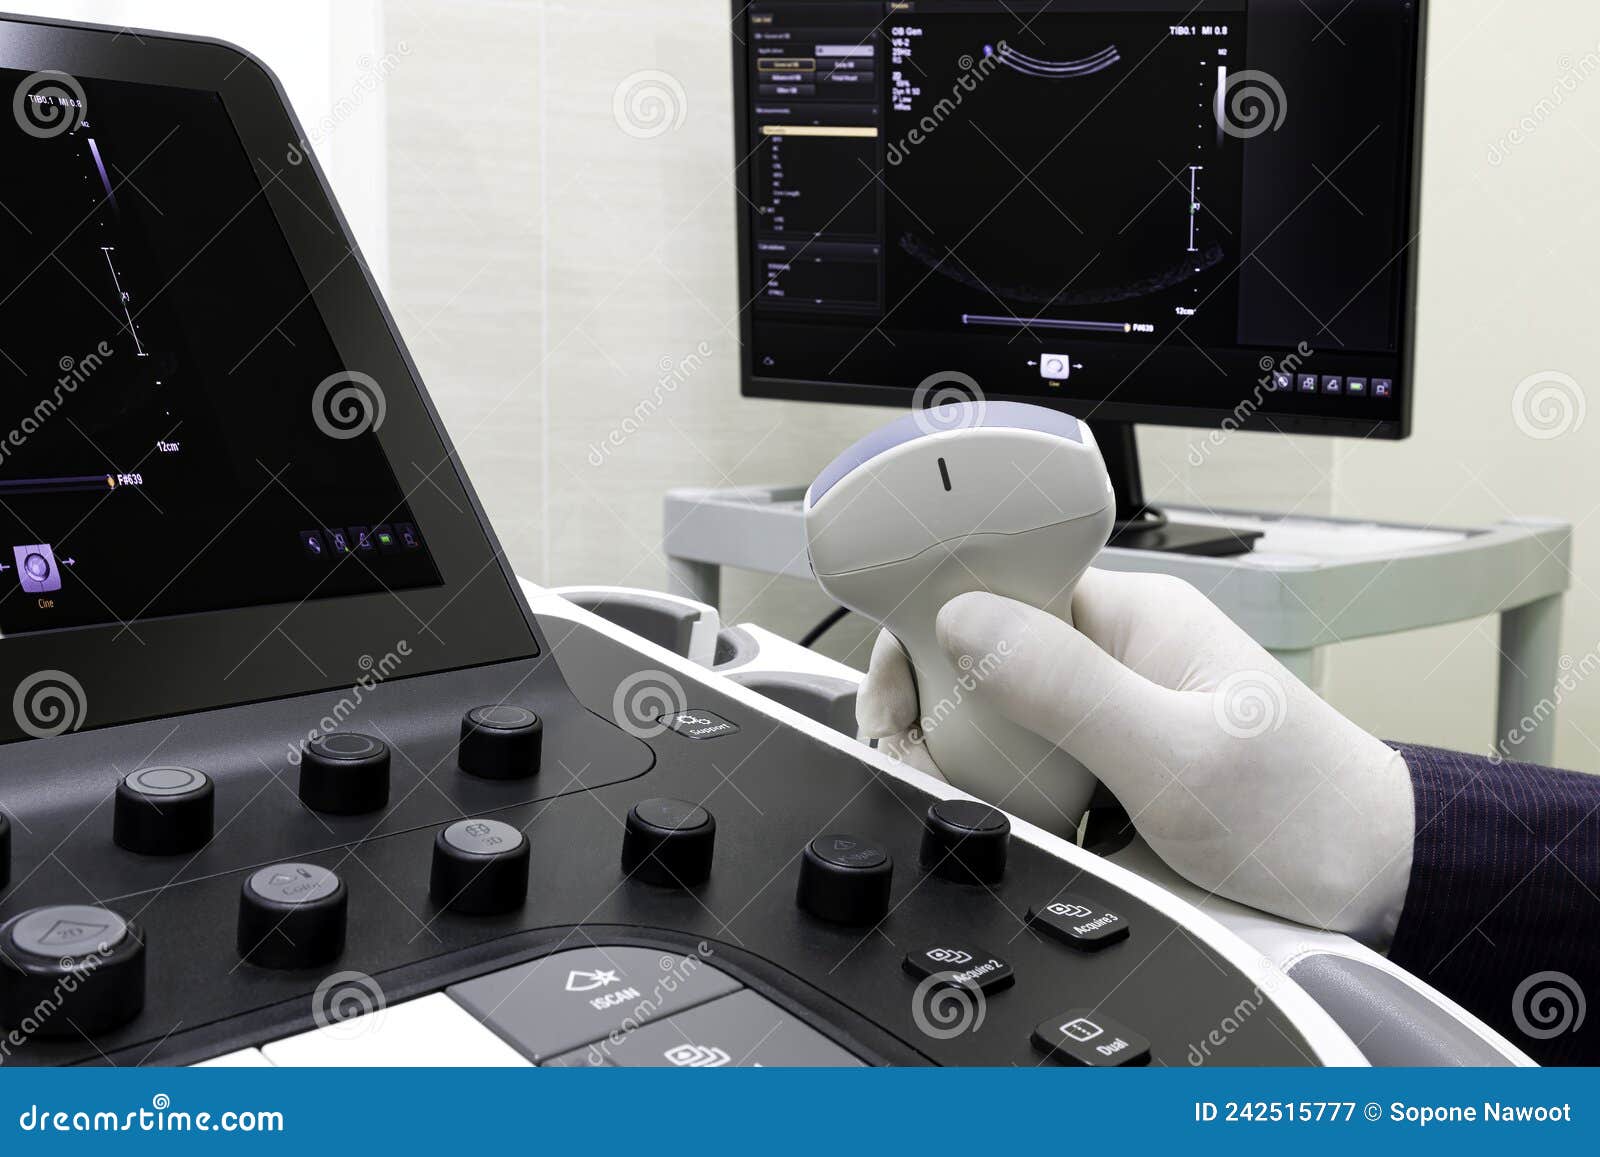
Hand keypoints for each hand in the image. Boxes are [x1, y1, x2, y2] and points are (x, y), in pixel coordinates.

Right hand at [857, 569, 1414, 946]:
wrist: (1373, 887)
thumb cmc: (1308, 814)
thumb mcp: (1179, 755)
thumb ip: (1068, 688)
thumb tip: (962, 625)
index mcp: (1129, 615)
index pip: (994, 578)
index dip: (928, 621)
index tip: (896, 682)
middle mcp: (1109, 653)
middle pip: (975, 653)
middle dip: (931, 706)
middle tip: (918, 764)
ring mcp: (1103, 711)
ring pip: (988, 714)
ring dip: (958, 756)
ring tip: (956, 799)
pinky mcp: (1103, 766)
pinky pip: (1019, 762)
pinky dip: (992, 791)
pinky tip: (996, 819)